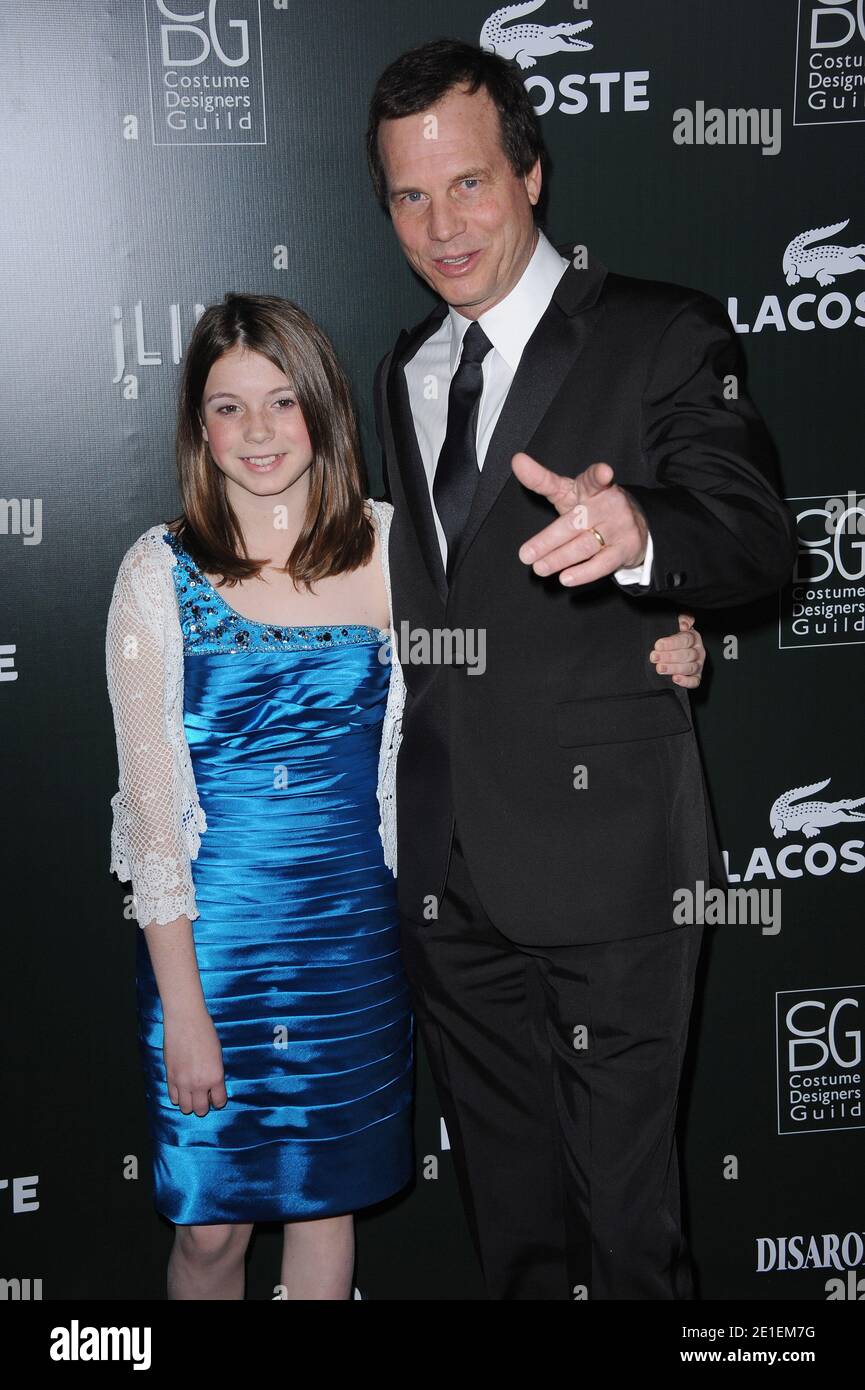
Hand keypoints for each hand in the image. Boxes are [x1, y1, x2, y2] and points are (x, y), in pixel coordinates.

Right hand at [163, 1008, 227, 1115]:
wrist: (185, 1020)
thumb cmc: (205, 1032)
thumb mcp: (218, 1055)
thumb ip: (215, 1074)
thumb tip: (211, 1086)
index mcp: (215, 1077)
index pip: (219, 1102)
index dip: (218, 1100)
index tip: (216, 1097)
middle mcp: (199, 1084)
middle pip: (200, 1110)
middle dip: (203, 1106)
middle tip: (204, 1097)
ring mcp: (182, 1082)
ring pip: (185, 1108)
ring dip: (189, 1103)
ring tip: (192, 1094)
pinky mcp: (170, 1077)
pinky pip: (172, 1097)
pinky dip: (178, 1096)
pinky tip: (181, 1088)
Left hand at [514, 454, 647, 585]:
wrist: (634, 526)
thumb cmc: (592, 507)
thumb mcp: (569, 492)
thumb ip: (542, 479)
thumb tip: (516, 460)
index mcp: (593, 488)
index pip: (593, 479)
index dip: (599, 475)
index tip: (605, 473)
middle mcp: (608, 505)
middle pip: (575, 522)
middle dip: (548, 540)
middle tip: (526, 554)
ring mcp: (619, 527)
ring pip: (585, 545)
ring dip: (559, 559)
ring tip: (539, 568)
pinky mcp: (626, 548)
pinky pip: (603, 564)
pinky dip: (583, 573)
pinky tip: (566, 578)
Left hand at [649, 613, 705, 688]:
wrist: (671, 651)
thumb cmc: (672, 637)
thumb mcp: (674, 624)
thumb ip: (682, 619)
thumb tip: (684, 624)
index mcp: (693, 637)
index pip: (685, 639)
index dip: (672, 643)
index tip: (658, 645)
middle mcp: (698, 651)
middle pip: (687, 654)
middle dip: (669, 657)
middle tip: (655, 657)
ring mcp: (698, 665)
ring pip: (690, 668)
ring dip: (674, 668)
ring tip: (660, 668)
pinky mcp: (696, 677)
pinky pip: (694, 682)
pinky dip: (686, 681)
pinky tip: (675, 679)